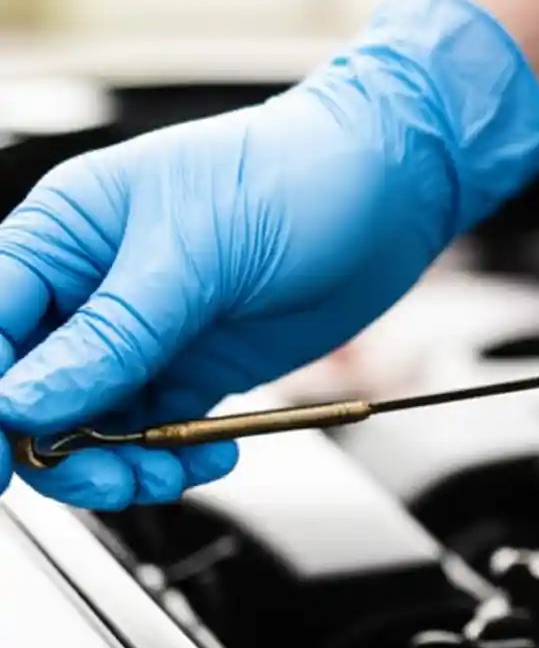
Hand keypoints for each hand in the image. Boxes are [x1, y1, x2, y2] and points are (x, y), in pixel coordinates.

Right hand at [0, 0, 538, 508]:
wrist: (391, 190)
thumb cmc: (295, 175)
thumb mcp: (194, 253)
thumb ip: (111, 334)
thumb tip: (23, 402)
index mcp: (66, 235)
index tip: (4, 454)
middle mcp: (95, 288)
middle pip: (30, 389)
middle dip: (52, 445)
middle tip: (107, 472)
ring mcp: (146, 333)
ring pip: (89, 424)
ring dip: (116, 463)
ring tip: (164, 471)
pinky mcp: (197, 368)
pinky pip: (157, 431)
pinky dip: (172, 457)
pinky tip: (207, 457)